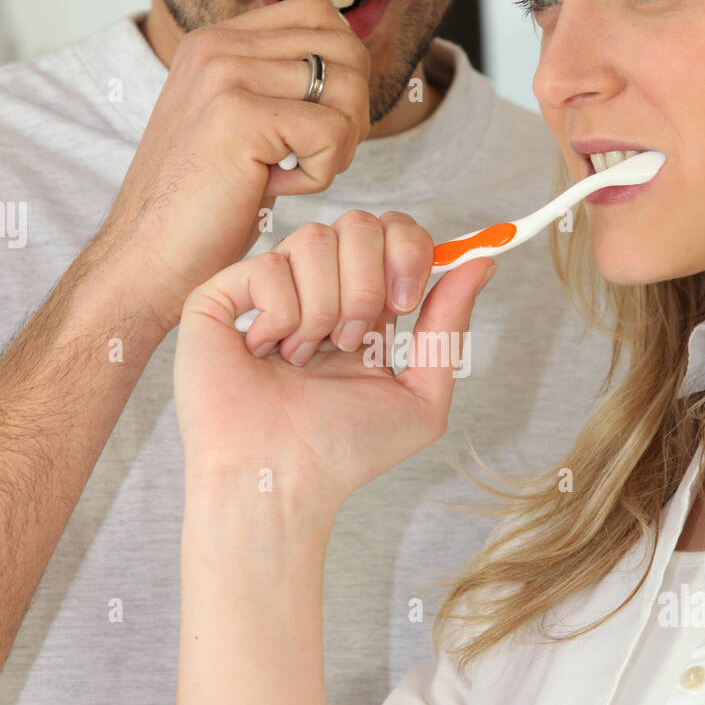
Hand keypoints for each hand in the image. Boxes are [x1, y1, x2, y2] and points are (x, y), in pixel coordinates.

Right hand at [96, 0, 370, 334]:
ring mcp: (225, 74)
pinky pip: (331, 133)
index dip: (342, 74)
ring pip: (348, 88)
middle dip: (353, 111)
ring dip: (338, 145)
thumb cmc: (203, 208)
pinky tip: (273, 189)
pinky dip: (319, 175)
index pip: (321, 16)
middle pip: (345, 48)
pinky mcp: (238, 116)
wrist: (146, 259)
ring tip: (291, 173)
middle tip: (312, 157)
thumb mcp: (240, 127)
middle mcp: (219, 44)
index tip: (312, 127)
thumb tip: (351, 66)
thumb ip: (278, 85)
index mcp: (218, 40)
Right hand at [173, 210, 496, 515]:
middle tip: (352, 341)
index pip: (394, 232)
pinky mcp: (220, 296)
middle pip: (360, 224)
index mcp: (365, 304)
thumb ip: (449, 325)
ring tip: (304, 358)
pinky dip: (280, 316)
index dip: (409, 250)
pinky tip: (266, 353)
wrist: (282, 480)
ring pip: (314, 238)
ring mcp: (268, 288)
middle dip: (367, 285)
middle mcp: (317, 288)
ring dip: (322, 309)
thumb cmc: (344, 451)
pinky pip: (268, 265)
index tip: (406, 302)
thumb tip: (483, 261)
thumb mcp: (421, 394)